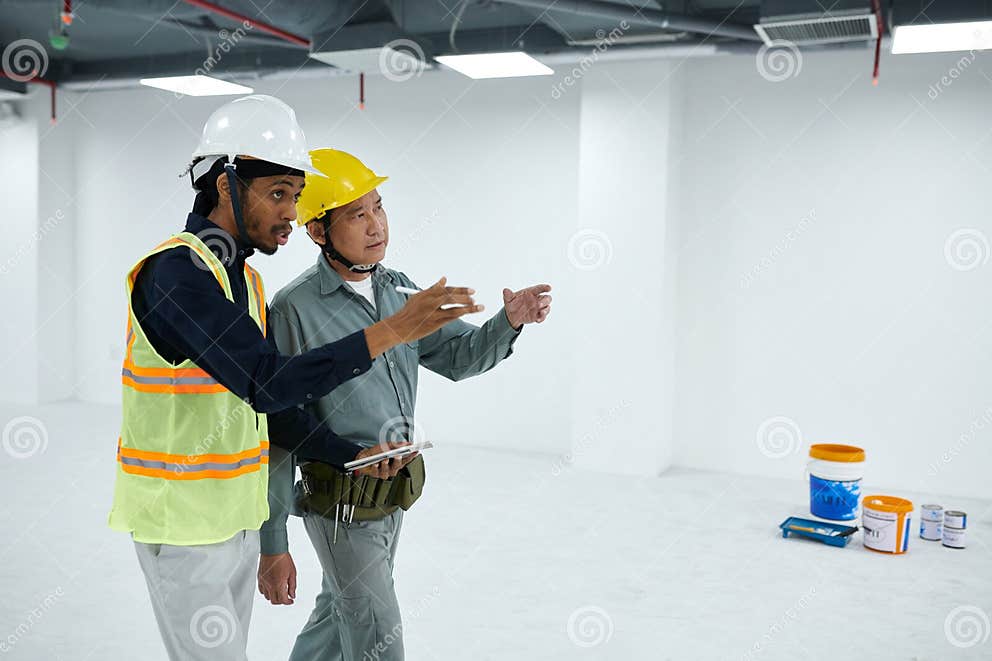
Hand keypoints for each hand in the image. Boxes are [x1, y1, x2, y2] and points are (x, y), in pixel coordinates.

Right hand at [258, 552, 296, 604]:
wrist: (273, 549)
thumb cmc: (283, 558)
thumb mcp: (292, 573)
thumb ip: (292, 586)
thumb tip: (292, 595)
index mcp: (279, 584)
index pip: (283, 600)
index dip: (288, 602)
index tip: (291, 600)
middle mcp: (269, 585)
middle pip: (274, 601)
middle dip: (281, 601)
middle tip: (286, 598)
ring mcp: (263, 582)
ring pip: (267, 597)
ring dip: (274, 597)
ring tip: (279, 592)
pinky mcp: (259, 578)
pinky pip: (261, 590)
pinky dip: (266, 592)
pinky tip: (271, 588)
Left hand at [353, 441, 418, 478]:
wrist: (363, 456)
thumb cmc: (376, 452)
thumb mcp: (386, 445)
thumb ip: (396, 445)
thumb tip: (406, 443)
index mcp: (396, 461)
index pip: (406, 459)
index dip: (411, 456)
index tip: (415, 451)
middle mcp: (392, 468)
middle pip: (398, 466)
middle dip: (398, 461)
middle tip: (398, 455)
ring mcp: (384, 472)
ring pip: (387, 471)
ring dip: (386, 465)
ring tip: (385, 459)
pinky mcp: (375, 474)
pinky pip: (376, 472)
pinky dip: (376, 468)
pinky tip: (375, 464)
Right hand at [365, 277, 483, 356]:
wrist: (399, 327)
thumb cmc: (409, 312)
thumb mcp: (418, 297)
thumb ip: (433, 289)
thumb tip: (444, 279)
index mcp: (426, 294)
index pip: (446, 289)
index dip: (459, 290)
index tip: (470, 291)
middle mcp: (430, 302)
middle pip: (451, 296)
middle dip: (465, 295)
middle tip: (474, 295)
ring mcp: (433, 313)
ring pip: (454, 308)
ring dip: (468, 307)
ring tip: (478, 306)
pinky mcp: (434, 323)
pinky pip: (450, 318)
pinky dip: (460, 314)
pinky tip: (467, 313)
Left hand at [503, 284, 551, 328]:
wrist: (512, 314)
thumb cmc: (512, 303)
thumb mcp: (508, 299)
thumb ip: (508, 295)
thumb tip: (505, 290)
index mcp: (531, 292)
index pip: (540, 288)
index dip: (545, 287)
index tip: (549, 288)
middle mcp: (537, 299)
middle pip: (547, 298)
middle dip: (545, 301)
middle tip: (539, 304)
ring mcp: (539, 308)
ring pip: (547, 307)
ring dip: (546, 310)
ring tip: (541, 313)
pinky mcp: (538, 315)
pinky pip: (543, 317)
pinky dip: (542, 318)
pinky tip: (537, 320)